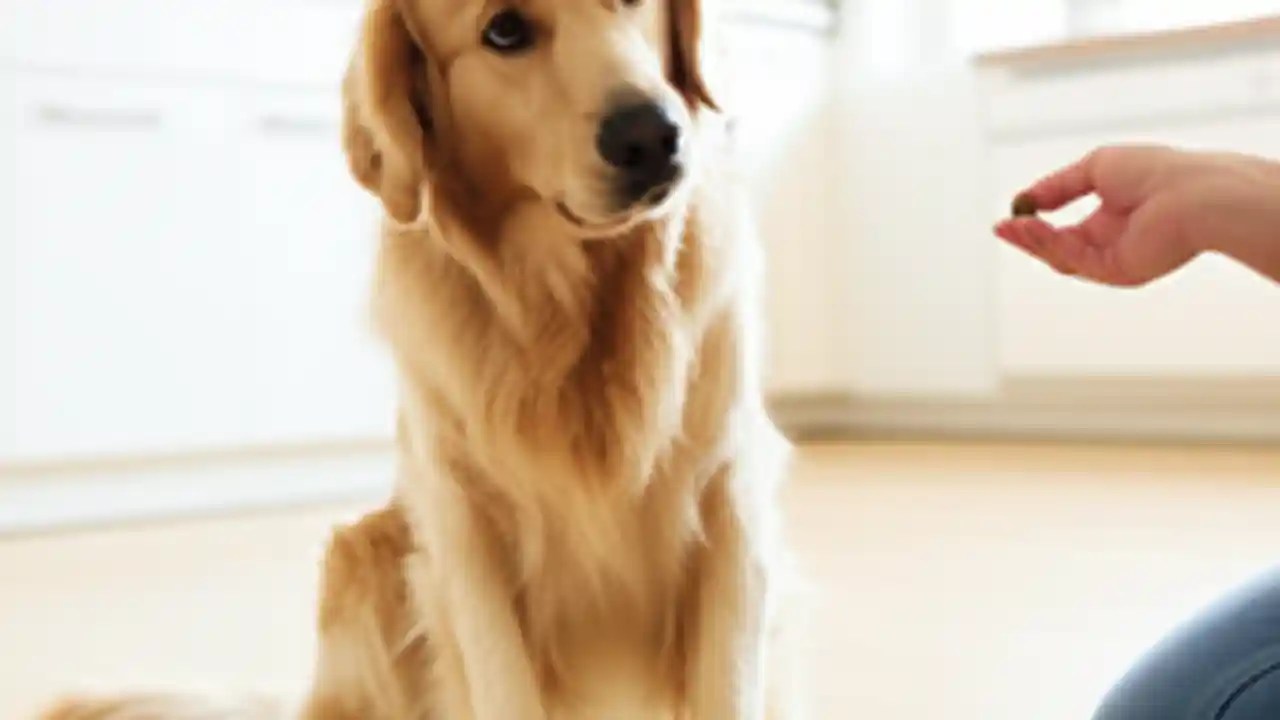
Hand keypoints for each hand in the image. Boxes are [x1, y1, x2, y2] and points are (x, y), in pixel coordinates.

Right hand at [994, 144, 1279, 284]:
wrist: (1193, 193)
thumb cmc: (1156, 171)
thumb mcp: (1096, 167)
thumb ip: (1059, 185)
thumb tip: (1026, 198)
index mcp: (1113, 217)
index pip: (1066, 229)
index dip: (1037, 223)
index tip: (1012, 215)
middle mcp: (1113, 241)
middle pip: (1059, 248)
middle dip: (1028, 238)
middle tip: (1001, 227)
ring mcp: (1115, 259)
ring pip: (1062, 257)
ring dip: (1033, 242)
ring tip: (1009, 227)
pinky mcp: (1118, 272)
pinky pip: (1074, 260)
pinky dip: (1049, 244)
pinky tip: (1030, 228)